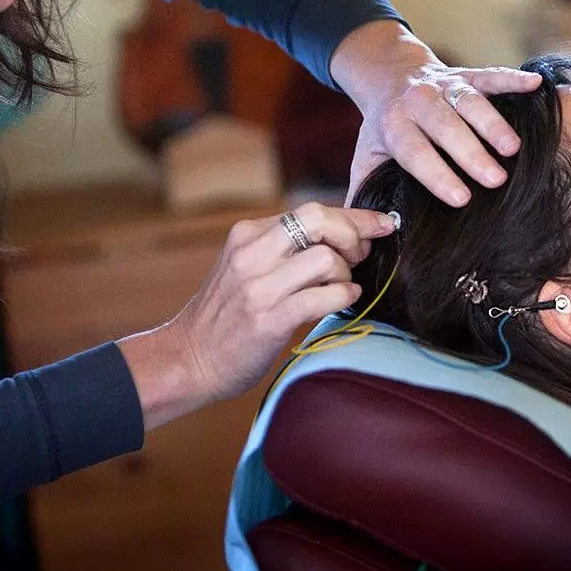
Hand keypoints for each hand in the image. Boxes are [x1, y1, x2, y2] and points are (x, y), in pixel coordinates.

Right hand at [118, 203, 396, 429]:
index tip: (381, 223)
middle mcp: (251, 254)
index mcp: (247, 235)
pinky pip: (322, 297)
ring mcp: (258, 287)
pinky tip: (343, 301)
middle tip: (361, 256)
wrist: (189, 359)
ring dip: (345, 273)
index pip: (311, 211)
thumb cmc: (227, 316)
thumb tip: (346, 235)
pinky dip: (342, 296)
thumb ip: (284, 248)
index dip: (354, 217)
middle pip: (319, 220)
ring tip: (341, 287)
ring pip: (325, 259)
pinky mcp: (268, 319)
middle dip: (353, 235)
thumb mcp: (246, 267)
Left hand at [330, 20, 541, 206]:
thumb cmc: (384, 125)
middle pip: (446, 127)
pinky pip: (490, 74)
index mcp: (394, 126)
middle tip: (495, 179)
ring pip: (470, 102)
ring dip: (492, 123)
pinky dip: (512, 78)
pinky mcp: (465, 74)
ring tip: (513, 149)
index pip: (415, 152)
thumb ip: (365, 190)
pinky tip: (535, 85)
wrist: (388, 73)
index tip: (460, 199)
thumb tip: (365, 233)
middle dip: (470, 153)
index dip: (437, 175)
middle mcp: (418, 103)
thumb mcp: (366, 155)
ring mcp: (444, 86)